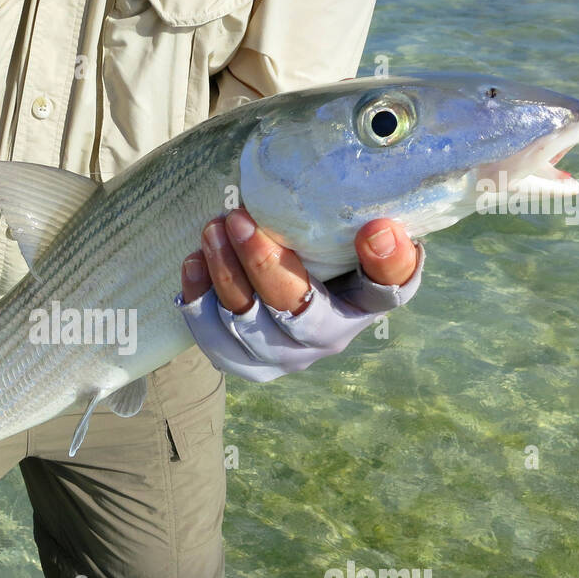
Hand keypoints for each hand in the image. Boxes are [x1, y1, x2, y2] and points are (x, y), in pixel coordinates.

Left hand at [176, 209, 423, 381]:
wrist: (283, 286)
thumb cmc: (322, 257)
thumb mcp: (352, 240)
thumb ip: (372, 234)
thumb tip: (380, 230)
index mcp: (361, 308)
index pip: (384, 292)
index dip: (384, 265)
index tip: (375, 229)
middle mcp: (324, 342)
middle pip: (291, 312)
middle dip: (259, 263)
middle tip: (237, 218)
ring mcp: (279, 357)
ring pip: (244, 326)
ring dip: (222, 275)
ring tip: (212, 230)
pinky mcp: (239, 360)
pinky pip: (213, 339)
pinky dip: (198, 300)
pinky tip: (194, 262)